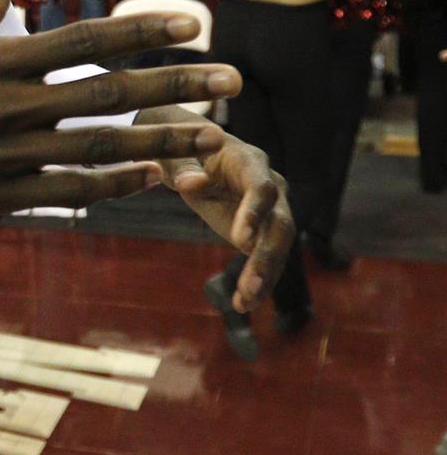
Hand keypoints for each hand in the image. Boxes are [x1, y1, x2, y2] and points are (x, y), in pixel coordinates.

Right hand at [0, 0, 239, 224]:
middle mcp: (4, 107)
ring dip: (164, 142)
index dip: (142, 31)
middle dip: (177, 85)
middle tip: (233, 80)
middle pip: (108, 93)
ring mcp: (2, 156)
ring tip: (215, 136)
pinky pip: (68, 191)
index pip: (83, 41)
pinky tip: (153, 178)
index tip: (192, 23)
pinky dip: (114, 184)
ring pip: (100, 147)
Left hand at [143, 107, 293, 311]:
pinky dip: (257, 281)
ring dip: (264, 277)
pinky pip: (266, 258)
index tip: (239, 241)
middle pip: (279, 224)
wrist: (193, 154)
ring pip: (278, 247)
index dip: (254, 213)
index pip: (261, 188)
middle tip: (248, 287)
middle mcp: (271, 186)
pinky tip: (241, 304)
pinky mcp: (265, 232)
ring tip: (243, 303)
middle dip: (265, 258)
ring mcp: (272, 210)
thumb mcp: (174, 156)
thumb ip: (184, 169)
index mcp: (249, 161)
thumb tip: (193, 184)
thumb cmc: (182, 151)